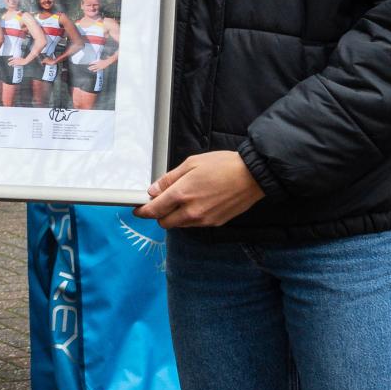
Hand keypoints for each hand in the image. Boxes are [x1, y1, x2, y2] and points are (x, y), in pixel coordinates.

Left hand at [135, 149, 263, 227]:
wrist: (252, 176)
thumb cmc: (223, 166)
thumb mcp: (191, 164)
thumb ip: (169, 179)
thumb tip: (153, 190)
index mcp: (182, 194)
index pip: (154, 210)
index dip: (142, 211)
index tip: (138, 209)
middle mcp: (191, 211)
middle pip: (164, 222)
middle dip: (159, 214)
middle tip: (162, 201)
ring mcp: (204, 220)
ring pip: (179, 225)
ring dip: (175, 216)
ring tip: (183, 199)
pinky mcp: (215, 223)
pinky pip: (194, 224)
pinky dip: (190, 217)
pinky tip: (197, 203)